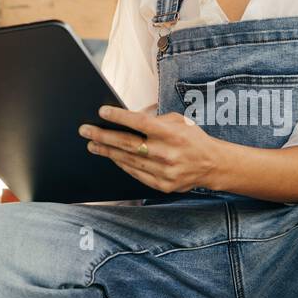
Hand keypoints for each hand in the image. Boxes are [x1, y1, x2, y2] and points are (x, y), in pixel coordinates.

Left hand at [78, 104, 218, 192]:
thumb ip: (155, 118)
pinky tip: (111, 157)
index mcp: (173, 134)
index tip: (102, 112)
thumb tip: (127, 118)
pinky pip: (136, 173)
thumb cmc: (193, 138)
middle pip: (129, 144)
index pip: (141, 123)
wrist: (212, 165)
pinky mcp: (163, 185)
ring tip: (92, 144)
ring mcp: (165, 172)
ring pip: (129, 160)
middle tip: (85, 131)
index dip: (120, 118)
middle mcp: (168, 153)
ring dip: (108, 152)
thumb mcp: (179, 121)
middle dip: (103, 137)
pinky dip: (122, 164)